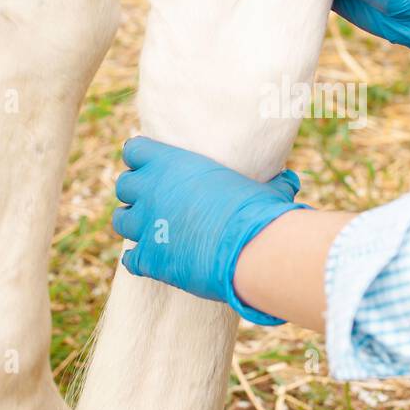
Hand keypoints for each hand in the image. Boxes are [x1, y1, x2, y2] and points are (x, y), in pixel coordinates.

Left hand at [112, 136, 306, 325]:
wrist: (250, 248)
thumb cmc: (258, 210)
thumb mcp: (262, 186)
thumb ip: (269, 181)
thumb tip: (288, 180)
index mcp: (171, 163)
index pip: (134, 150)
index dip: (142, 158)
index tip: (152, 164)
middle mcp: (151, 191)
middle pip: (124, 185)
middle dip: (136, 192)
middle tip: (153, 199)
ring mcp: (146, 226)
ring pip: (120, 221)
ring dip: (133, 223)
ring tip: (151, 228)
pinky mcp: (149, 259)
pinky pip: (130, 259)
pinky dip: (139, 260)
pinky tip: (153, 259)